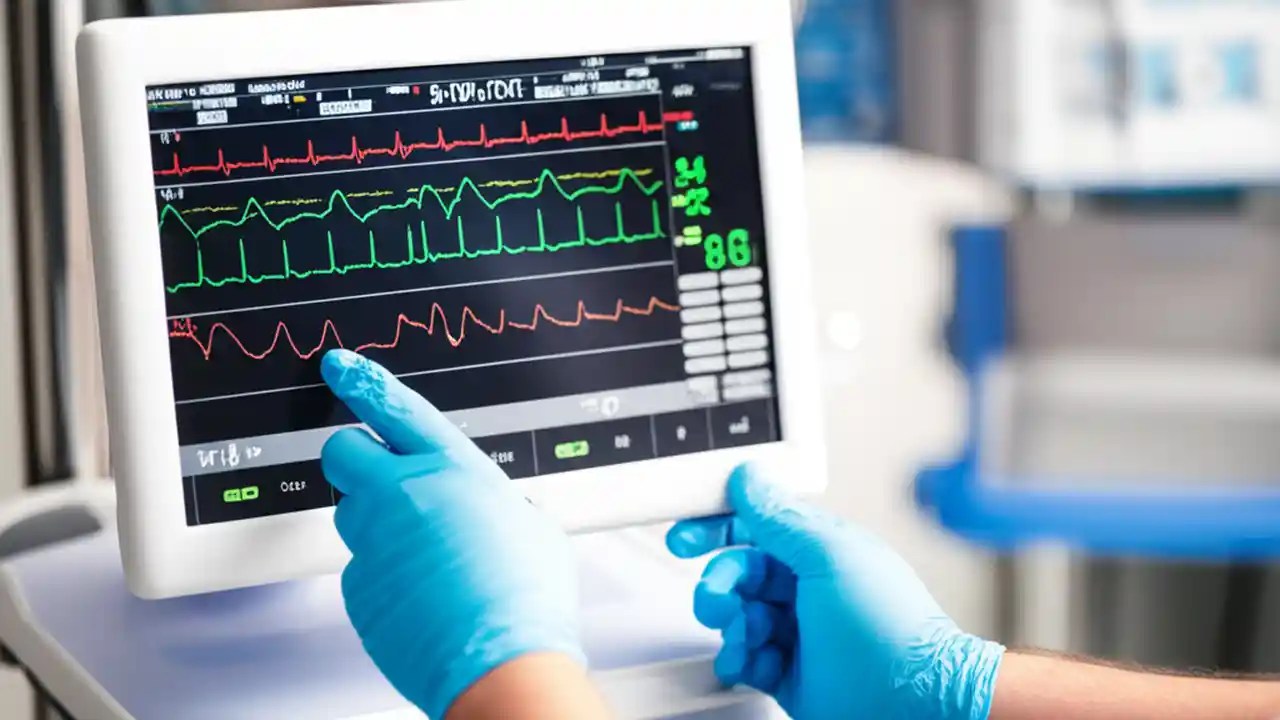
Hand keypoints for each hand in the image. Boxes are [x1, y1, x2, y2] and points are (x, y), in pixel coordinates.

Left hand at [319, 349, 583, 718]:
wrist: (501, 660)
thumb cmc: (526, 595)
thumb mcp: (532, 526)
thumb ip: (498, 504)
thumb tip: (498, 513)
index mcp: (451, 466)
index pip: (393, 407)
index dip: (362, 382)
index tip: (340, 366)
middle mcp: (403, 494)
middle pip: (343, 453)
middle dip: (355, 460)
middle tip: (381, 482)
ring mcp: (373, 542)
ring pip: (350, 516)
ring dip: (375, 526)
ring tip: (422, 559)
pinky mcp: (357, 587)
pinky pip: (359, 572)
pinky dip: (383, 580)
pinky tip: (420, 599)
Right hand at [666, 465, 1003, 719]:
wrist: (915, 704)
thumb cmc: (890, 629)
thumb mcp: (829, 555)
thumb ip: (781, 517)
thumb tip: (749, 478)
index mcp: (819, 549)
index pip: (758, 524)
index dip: (718, 526)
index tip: (686, 537)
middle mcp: (808, 588)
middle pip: (741, 571)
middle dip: (720, 582)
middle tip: (715, 599)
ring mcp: (798, 632)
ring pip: (738, 615)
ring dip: (729, 623)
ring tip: (741, 636)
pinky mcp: (789, 672)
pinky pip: (745, 657)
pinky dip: (737, 658)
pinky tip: (745, 661)